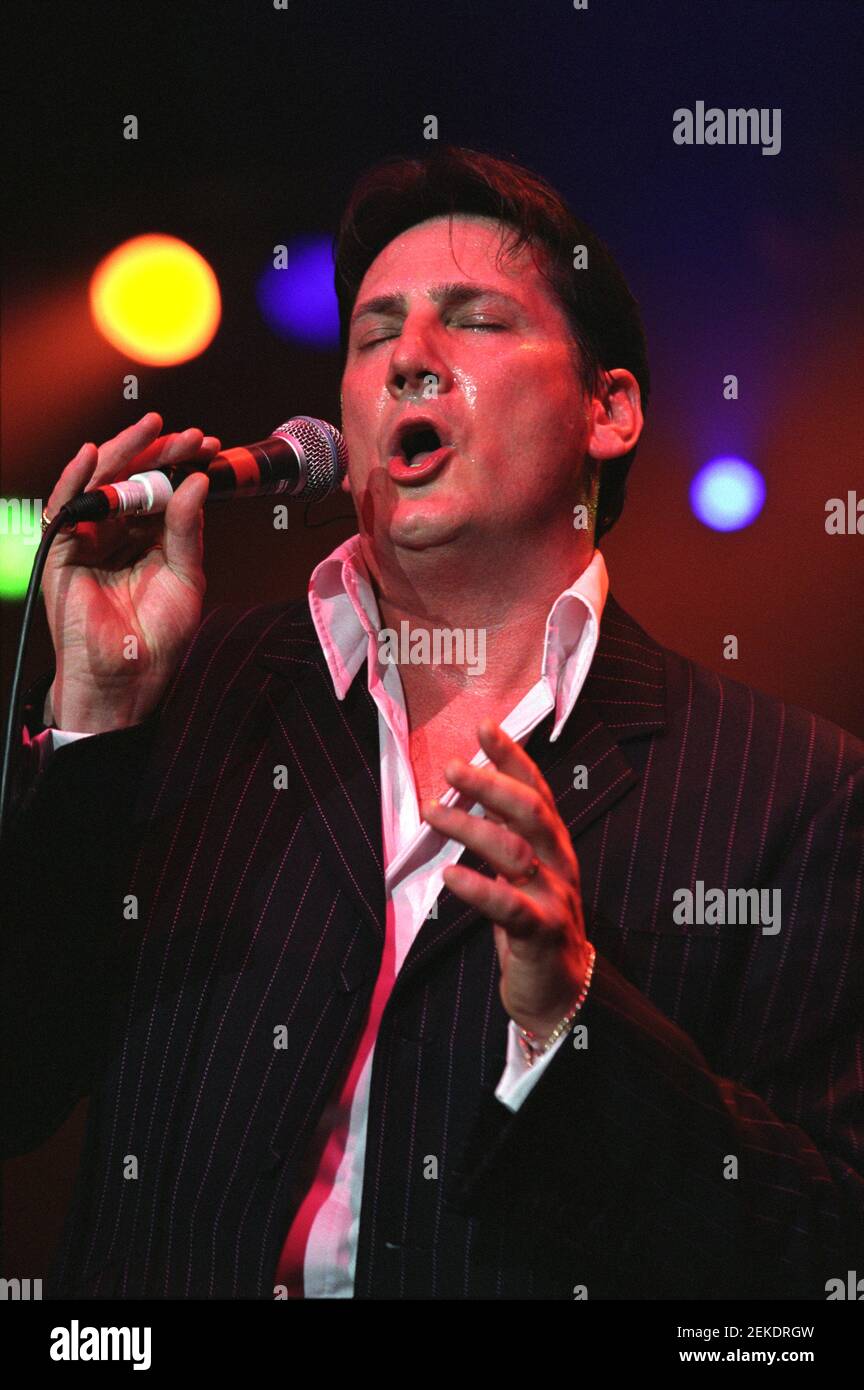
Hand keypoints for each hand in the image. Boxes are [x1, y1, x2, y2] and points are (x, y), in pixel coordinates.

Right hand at [41, 413, 220, 732]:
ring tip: (150, 430)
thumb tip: (196, 483)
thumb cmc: (156, 638)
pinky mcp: (62, 552)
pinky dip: (76, 478)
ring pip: (102, 486)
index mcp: (148, 542)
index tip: (207, 447)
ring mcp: (89, 541)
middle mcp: (118, 536)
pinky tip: (93, 454)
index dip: (181, 467)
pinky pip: (64, 507)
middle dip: (158, 453)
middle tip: (187, 435)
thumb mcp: (186, 576)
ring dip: (124, 454)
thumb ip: (187, 529)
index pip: (162, 492)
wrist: (128, 677)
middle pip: (133, 482)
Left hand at [421, 719, 590, 1038]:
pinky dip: (479, 888)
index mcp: (552, 844)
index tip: (484, 726)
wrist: (561, 992)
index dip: (512, 756)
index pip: (535, 789)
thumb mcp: (519, 872)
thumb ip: (501, 835)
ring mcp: (553, 896)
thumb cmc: (532, 923)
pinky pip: (510, 906)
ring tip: (433, 812)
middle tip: (451, 767)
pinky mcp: (541, 933)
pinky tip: (450, 874)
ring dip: (472, 827)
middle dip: (491, 784)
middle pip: (530, 811)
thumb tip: (466, 791)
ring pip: (516, 851)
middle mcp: (558, 862)